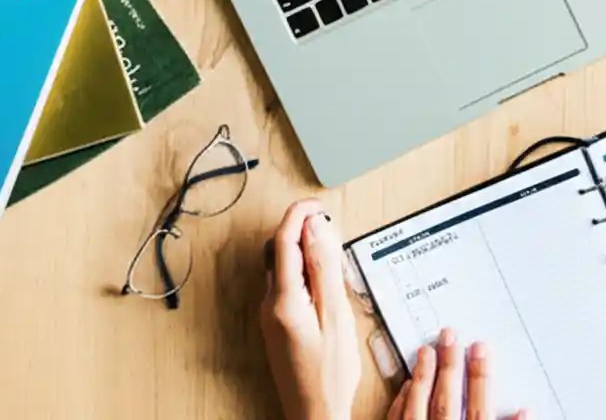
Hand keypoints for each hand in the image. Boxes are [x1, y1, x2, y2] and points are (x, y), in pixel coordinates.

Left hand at [261, 199, 360, 419]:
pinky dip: (303, 274)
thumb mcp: (336, 314)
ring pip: (282, 268)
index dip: (298, 215)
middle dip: (300, 230)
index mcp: (283, 300)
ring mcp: (270, 316)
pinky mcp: (276, 326)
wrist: (315, 412)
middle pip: (279, 252)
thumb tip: (316, 230)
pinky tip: (324, 284)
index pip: (284, 242)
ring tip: (331, 253)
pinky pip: (286, 287)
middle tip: (328, 226)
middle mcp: (269, 305)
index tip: (315, 205)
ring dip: (303, 252)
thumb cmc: (329, 373)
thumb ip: (325, 269)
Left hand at [386, 329, 525, 419]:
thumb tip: (525, 411)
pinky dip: (402, 402)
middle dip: (450, 366)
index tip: (481, 349)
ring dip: (423, 377)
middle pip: (446, 402)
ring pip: (418, 408)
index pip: (479, 408)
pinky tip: (408, 385)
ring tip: (426, 350)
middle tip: (450, 336)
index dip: (481, 377)